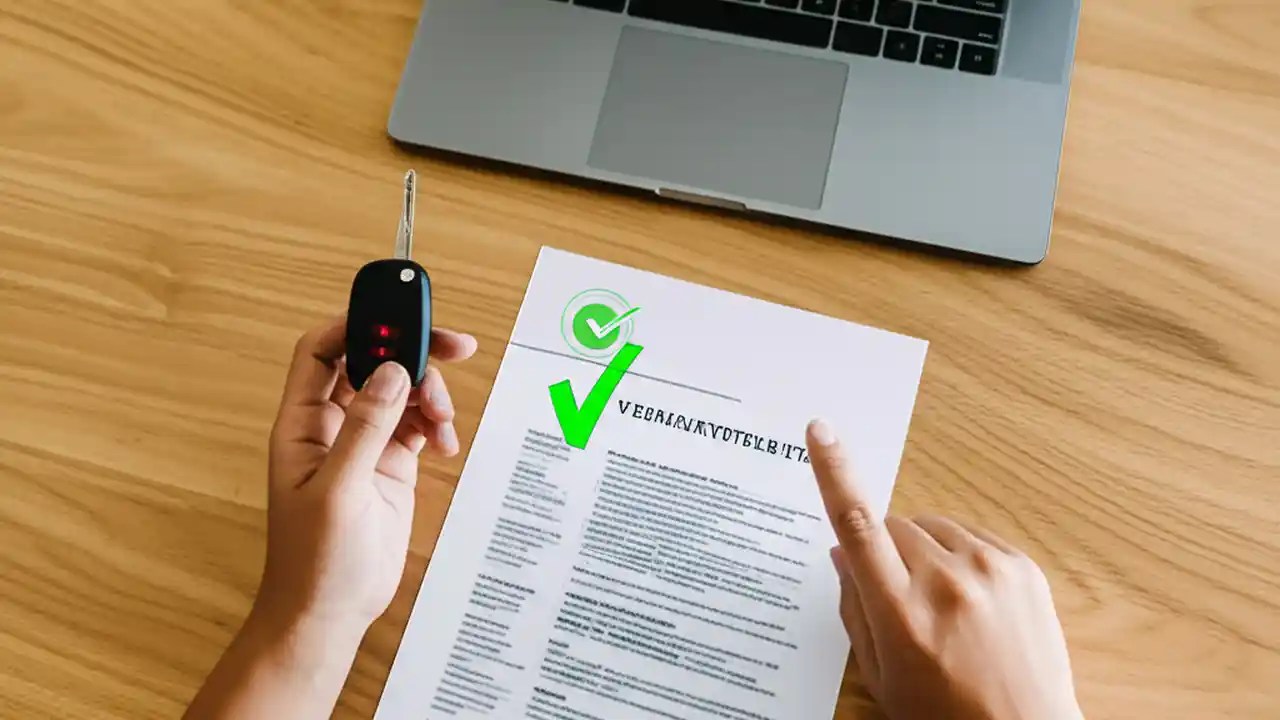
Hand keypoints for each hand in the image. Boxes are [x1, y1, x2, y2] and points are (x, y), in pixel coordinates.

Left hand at [258, 318, 477, 634]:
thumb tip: (391, 371)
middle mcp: (332, 426)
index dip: (355, 326)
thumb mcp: (339, 490)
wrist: (330, 612)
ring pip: (401, 390)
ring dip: (430, 394)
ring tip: (445, 420)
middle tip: (453, 346)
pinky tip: (446, 444)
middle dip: (411, 351)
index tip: (397, 317)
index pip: (322, 352)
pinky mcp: (390, 464)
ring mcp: (363, 443)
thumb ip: (366, 428)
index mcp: (303, 424)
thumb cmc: (314, 562)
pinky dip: (437, 425)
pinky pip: (418, 424)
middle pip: (372, 362)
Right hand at [805, 420, 1082, 719]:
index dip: (834, 472)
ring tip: (940, 607)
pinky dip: (961, 558)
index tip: (820, 432)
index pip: (857, 525)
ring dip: (925, 552)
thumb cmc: (943, 715)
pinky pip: (972, 537)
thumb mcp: (881, 675)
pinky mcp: (1023, 566)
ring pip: (932, 528)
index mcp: (901, 611)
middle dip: (886, 551)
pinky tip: (968, 602)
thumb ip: (855, 609)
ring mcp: (991, 569)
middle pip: (894, 526)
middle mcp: (947, 581)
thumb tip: (843, 553)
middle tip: (898, 597)